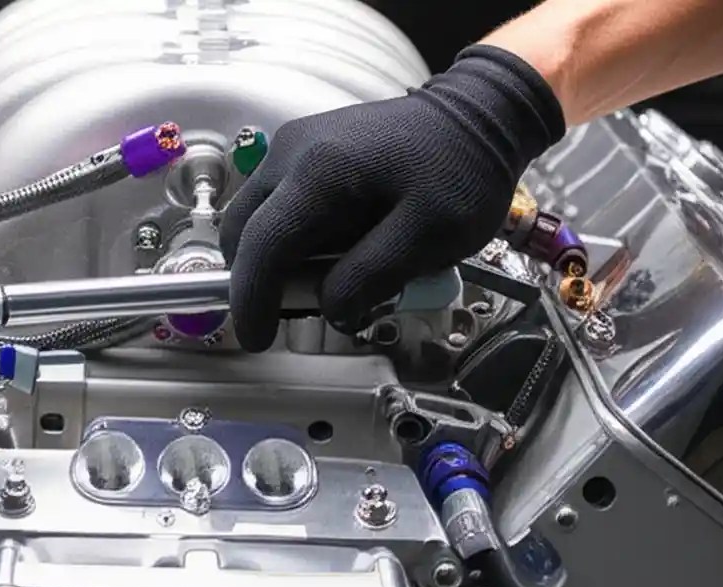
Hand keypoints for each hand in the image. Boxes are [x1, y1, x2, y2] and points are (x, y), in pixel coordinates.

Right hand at [220, 45, 564, 351]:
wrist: (478, 113)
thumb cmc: (461, 169)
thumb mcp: (431, 235)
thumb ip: (372, 276)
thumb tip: (331, 309)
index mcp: (318, 172)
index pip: (263, 245)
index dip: (252, 300)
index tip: (259, 337)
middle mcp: (292, 152)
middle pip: (244, 231)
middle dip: (258, 279)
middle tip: (294, 313)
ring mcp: (294, 146)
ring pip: (257, 218)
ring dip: (276, 258)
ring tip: (323, 281)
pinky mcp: (305, 150)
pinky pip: (280, 204)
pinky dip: (292, 237)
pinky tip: (333, 251)